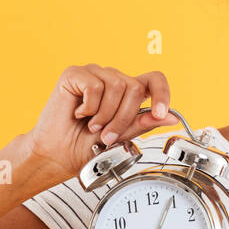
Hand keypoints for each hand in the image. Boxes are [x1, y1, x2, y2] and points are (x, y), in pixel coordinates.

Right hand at [25, 65, 180, 182]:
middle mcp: (112, 78)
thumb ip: (144, 123)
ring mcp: (93, 73)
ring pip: (117, 86)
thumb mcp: (123, 137)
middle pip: (136, 87)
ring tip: (92, 125)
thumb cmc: (85, 146)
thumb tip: (170, 117)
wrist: (58, 155)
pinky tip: (79, 113)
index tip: (161, 113)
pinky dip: (89, 107)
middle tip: (107, 134)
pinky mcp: (75, 74)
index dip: (162, 93)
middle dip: (124, 117)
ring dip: (106, 115)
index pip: (154, 79)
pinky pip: (95, 86)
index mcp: (126, 92)